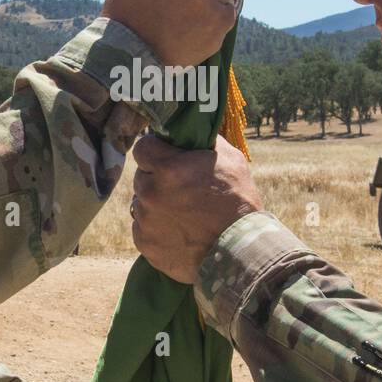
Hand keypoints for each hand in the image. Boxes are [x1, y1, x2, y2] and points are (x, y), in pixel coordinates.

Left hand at [131, 134, 261, 283]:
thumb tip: (191, 130)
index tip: (165, 156)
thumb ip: (203, 141)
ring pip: (141, 203)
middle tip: (179, 188)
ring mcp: (146, 221)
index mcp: (168, 169)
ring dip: (156, 204)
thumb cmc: (239, 202)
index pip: (142, 148)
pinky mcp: (146, 245)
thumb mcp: (230, 159)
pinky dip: (155, 229)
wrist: (240, 251)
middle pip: (141, 176)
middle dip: (156, 179)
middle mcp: (151, 193)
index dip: (155, 150)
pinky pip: (142, 229)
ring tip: (182, 214)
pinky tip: (178, 232)